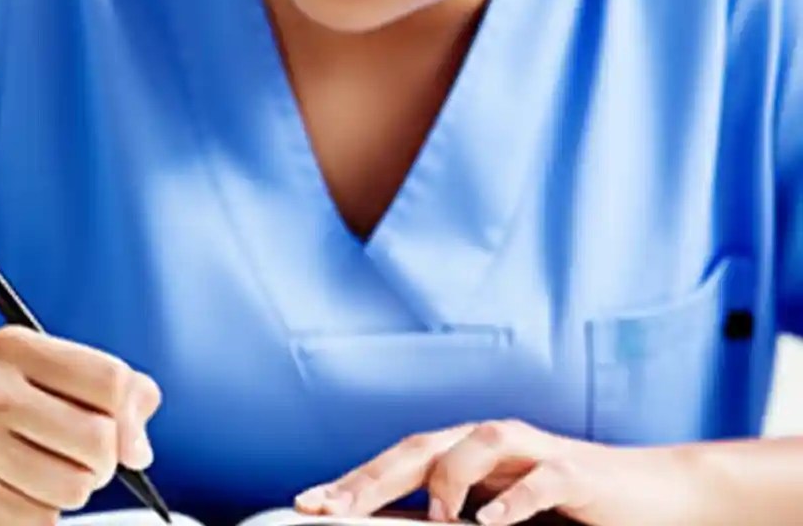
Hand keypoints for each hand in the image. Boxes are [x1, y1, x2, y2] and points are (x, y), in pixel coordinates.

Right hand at [0, 326, 161, 524]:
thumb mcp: (33, 377)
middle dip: (102, 463)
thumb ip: (102, 391)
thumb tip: (140, 445)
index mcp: (12, 348)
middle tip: (78, 462)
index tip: (130, 444)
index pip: (110, 381)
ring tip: (32, 475)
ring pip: (75, 488)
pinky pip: (42, 521)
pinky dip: (36, 516)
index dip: (132, 420)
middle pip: (100, 441)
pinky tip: (6, 495)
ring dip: (67, 492)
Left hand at [294, 420, 702, 525]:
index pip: (398, 462)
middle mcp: (492, 442)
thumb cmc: (568, 505)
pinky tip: (493, 522)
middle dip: (372, 478)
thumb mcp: (498, 512)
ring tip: (432, 520)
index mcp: (467, 453)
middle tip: (330, 507)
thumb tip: (397, 525)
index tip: (307, 505)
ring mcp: (535, 451)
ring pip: (478, 445)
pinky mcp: (577, 471)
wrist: (653, 494)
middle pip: (422, 448)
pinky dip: (516, 500)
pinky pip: (543, 478)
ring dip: (449, 481)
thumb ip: (451, 515)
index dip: (352, 481)